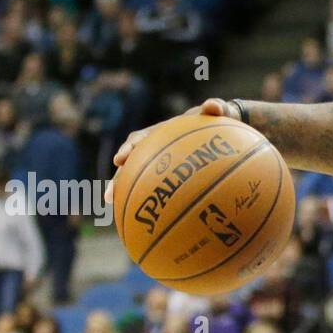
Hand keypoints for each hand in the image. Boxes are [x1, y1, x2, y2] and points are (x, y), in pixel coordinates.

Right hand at [105, 98, 241, 204]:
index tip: (121, 160)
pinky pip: (160, 191)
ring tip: (119, 214)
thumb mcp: (221, 112)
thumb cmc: (220, 119)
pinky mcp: (173, 176)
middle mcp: (157, 149)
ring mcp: (163, 163)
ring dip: (128, 196)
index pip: (141, 139)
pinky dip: (156, 205)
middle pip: (132, 165)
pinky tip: (156, 225)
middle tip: (110, 196)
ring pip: (140, 180)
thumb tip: (214, 106)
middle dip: (119, 180)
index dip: (130, 148)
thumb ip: (218, 108)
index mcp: (163, 133)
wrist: (223, 127)